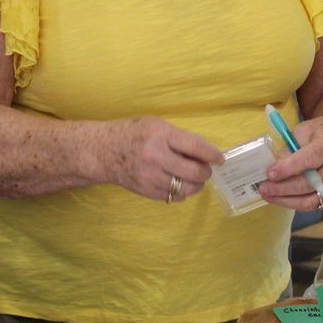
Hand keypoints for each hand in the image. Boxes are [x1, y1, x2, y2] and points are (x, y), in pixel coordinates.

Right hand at [101, 116, 224, 202]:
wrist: (102, 151)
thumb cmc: (132, 133)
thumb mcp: (156, 125)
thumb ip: (179, 138)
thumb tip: (204, 153)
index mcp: (160, 135)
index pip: (195, 147)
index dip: (212, 154)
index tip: (220, 159)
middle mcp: (156, 156)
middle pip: (193, 172)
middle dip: (205, 173)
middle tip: (206, 170)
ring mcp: (150, 176)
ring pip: (185, 188)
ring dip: (196, 185)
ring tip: (195, 179)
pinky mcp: (145, 190)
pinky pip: (173, 197)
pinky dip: (181, 193)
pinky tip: (179, 184)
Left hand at [259, 115, 322, 209]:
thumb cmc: (320, 134)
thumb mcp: (303, 131)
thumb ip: (289, 148)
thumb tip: (274, 167)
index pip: (308, 160)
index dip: (287, 168)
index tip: (270, 174)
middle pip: (307, 184)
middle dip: (282, 188)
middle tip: (263, 187)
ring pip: (309, 201)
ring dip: (285, 200)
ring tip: (267, 195)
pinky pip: (311, 206)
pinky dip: (293, 203)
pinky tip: (279, 198)